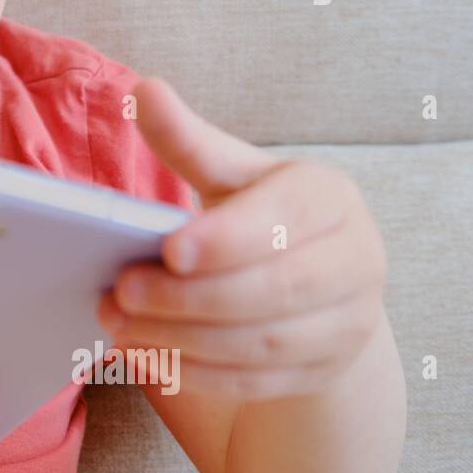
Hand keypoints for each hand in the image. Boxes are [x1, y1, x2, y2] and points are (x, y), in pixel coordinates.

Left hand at [97, 76, 388, 400]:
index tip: (168, 248)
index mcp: (330, 198)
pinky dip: (194, 372)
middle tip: (120, 291)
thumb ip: (188, 141)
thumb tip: (145, 90)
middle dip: (189, 296)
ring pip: (262, 343)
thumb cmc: (256, 216)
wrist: (314, 287)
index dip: (227, 237)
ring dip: (181, 338)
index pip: (285, 219)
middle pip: (273, 289)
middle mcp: (356, 261)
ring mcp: (347, 323)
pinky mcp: (322, 371)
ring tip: (117, 323)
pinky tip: (145, 355)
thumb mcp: (230, 175)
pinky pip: (255, 382)